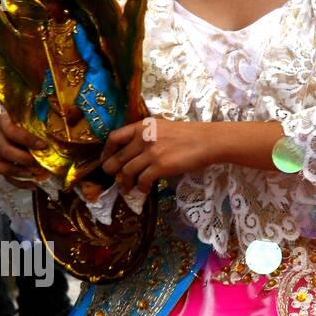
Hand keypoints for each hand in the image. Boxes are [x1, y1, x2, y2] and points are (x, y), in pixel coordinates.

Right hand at [0, 111, 46, 188]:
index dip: (27, 139)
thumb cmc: (32, 119)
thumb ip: (48, 116)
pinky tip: (33, 184)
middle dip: (24, 159)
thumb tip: (71, 118)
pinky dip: (18, 182)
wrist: (21, 125)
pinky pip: (3, 176)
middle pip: (5, 150)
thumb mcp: (38, 115)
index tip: (43, 146)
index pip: (11, 130)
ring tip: (36, 174)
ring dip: (17, 172)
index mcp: (4, 120)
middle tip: (40, 164)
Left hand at [101, 118, 215, 195]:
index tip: (106, 160)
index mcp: (143, 126)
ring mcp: (152, 152)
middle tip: (115, 178)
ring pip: (127, 172)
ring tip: (129, 188)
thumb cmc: (189, 135)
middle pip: (117, 158)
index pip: (114, 137)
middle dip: (112, 172)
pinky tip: (144, 189)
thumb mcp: (162, 128)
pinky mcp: (160, 166)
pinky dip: (140, 188)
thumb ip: (146, 136)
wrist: (208, 141)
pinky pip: (142, 180)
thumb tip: (131, 154)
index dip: (107, 152)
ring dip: (126, 183)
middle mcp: (143, 137)